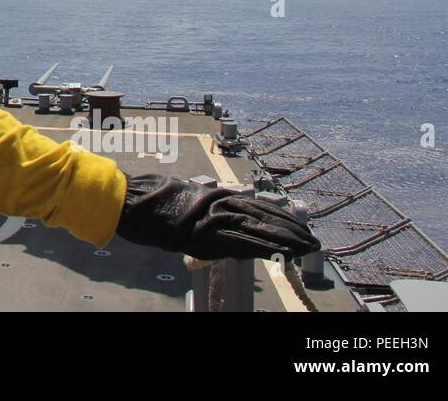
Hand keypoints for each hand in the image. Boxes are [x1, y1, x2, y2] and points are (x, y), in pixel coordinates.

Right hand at [115, 174, 319, 260]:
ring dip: (287, 238)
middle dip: (290, 228)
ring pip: (260, 227)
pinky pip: (244, 241)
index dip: (279, 216)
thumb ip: (205, 201)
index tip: (297, 224)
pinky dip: (267, 247)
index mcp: (216, 196)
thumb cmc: (152, 200)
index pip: (256, 206)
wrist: (133, 201)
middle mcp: (220, 204)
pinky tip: (284, 252)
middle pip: (264, 216)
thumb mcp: (184, 195)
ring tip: (308, 246)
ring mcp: (216, 217)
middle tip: (313, 238)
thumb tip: (221, 204)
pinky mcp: (210, 232)